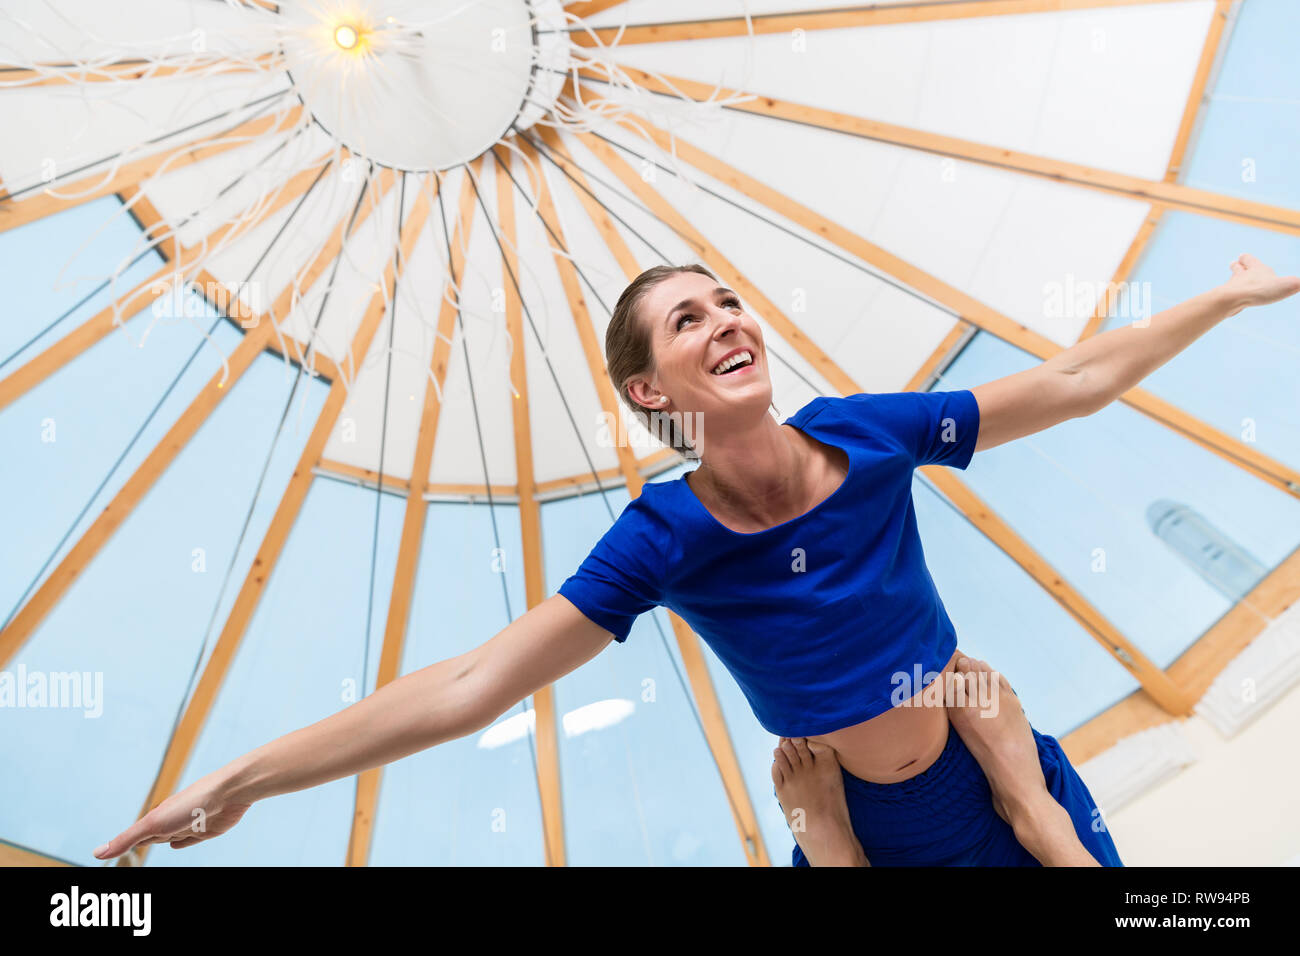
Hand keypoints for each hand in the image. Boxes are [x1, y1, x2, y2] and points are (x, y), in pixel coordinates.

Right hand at [92, 768, 251, 860]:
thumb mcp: (153, 824)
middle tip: (128, 850)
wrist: (228, 794)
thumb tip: (96, 854)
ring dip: (160, 841)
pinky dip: (182, 843)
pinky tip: (176, 844)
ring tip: (150, 844)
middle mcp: (171, 821)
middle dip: (140, 843)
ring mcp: (188, 825)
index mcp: (157, 818)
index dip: (124, 844)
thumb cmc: (190, 805)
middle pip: (153, 837)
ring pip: (170, 838)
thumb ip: (127, 839)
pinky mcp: (205, 831)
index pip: (136, 836)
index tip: (108, 852)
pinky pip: (189, 841)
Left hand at [1221, 253, 1299, 316]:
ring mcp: (1232, 289)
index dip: (1249, 259)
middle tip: (1235, 264)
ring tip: (1233, 284)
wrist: (1232, 300)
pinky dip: (1229, 300)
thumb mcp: (1289, 285)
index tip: (1244, 257)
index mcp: (1256, 269)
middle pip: (1236, 268)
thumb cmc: (1260, 290)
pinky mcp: (1226, 302)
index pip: (1250, 260)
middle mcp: (1241, 277)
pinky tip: (1231, 305)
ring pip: (1230, 282)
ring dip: (1232, 282)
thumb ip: (1299, 284)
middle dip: (1237, 267)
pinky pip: (1227, 299)